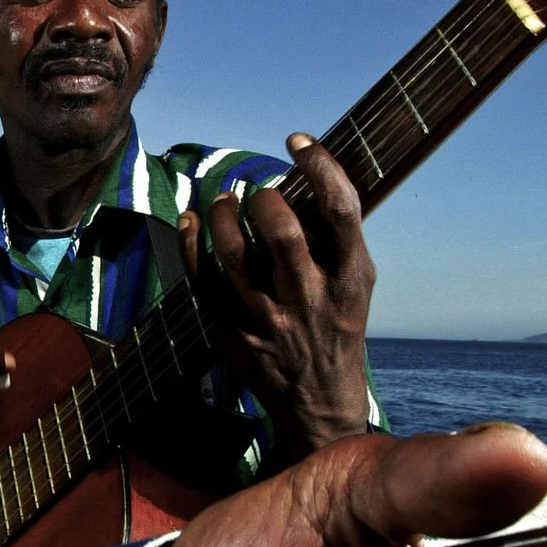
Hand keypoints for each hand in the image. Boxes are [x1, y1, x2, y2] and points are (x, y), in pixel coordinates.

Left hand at [200, 136, 375, 459]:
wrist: (320, 406)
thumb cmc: (338, 327)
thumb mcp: (355, 285)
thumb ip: (335, 238)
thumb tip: (301, 176)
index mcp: (351, 280)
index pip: (341, 210)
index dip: (321, 166)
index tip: (299, 141)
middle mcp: (311, 300)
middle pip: (282, 234)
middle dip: (263, 200)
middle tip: (257, 193)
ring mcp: (270, 321)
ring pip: (234, 257)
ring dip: (222, 217)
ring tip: (223, 200)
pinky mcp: (235, 335)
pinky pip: (203, 283)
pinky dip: (192, 246)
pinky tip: (191, 222)